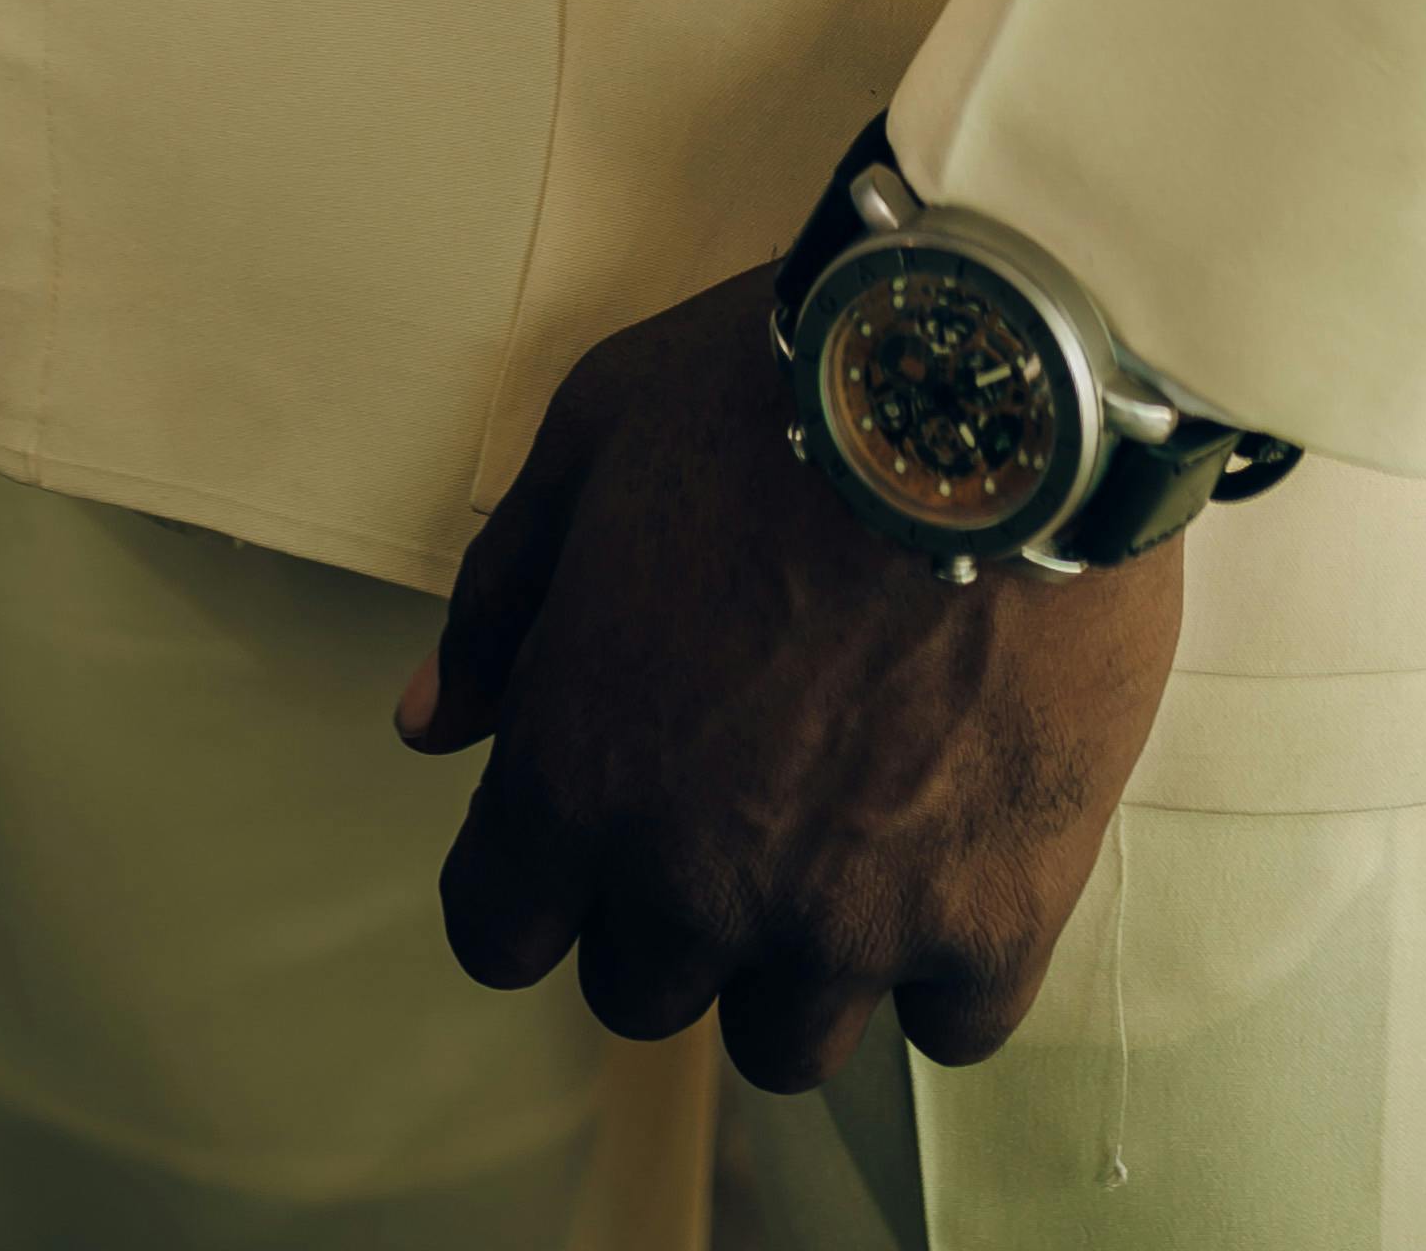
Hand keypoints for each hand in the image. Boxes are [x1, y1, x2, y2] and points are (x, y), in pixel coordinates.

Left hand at [399, 269, 1181, 1090]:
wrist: (997, 386)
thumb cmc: (778, 388)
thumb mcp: (593, 436)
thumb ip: (499, 598)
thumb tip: (428, 723)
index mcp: (578, 772)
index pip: (497, 933)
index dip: (532, 877)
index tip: (590, 817)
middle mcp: (696, 879)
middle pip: (642, 990)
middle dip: (672, 904)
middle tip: (745, 784)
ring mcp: (850, 918)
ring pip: (788, 1040)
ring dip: (803, 951)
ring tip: (861, 822)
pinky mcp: (996, 915)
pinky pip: (952, 1023)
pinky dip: (952, 955)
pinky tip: (966, 844)